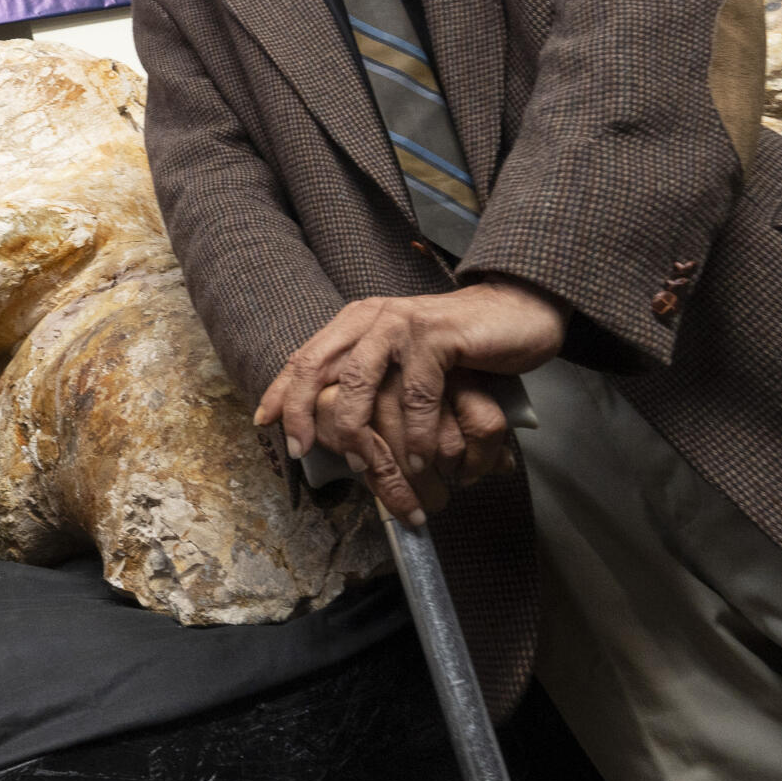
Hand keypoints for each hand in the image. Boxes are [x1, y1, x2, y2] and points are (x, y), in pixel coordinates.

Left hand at [253, 280, 566, 525]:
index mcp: (356, 322)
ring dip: (359, 431)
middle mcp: (371, 317)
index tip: (264, 424)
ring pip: (360, 381)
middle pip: (318, 367)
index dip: (282, 392)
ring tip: (367, 468)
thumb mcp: (403, 363)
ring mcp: (401, 323)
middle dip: (303, 413)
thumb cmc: (458, 348)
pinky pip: (416, 392)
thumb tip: (332, 426)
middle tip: (304, 452)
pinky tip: (424, 460)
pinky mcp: (436, 335)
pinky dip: (417, 432)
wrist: (517, 312)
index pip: (306, 357)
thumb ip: (371, 381)